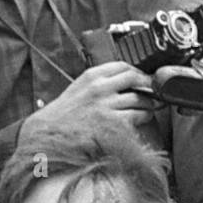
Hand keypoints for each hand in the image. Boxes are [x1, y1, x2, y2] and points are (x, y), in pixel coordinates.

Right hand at [21, 62, 155, 137]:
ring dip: (148, 105)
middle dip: (149, 86)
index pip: (123, 66)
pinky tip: (140, 122)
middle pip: (136, 79)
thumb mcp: (78, 90)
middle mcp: (100, 88)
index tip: (143, 79)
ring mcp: (107, 106)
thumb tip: (124, 83)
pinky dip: (142, 120)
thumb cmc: (62, 117)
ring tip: (147, 110)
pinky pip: (137, 118)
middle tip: (154, 93)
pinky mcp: (113, 125)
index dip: (137, 72)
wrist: (48, 136)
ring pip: (141, 100)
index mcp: (91, 77)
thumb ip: (98, 84)